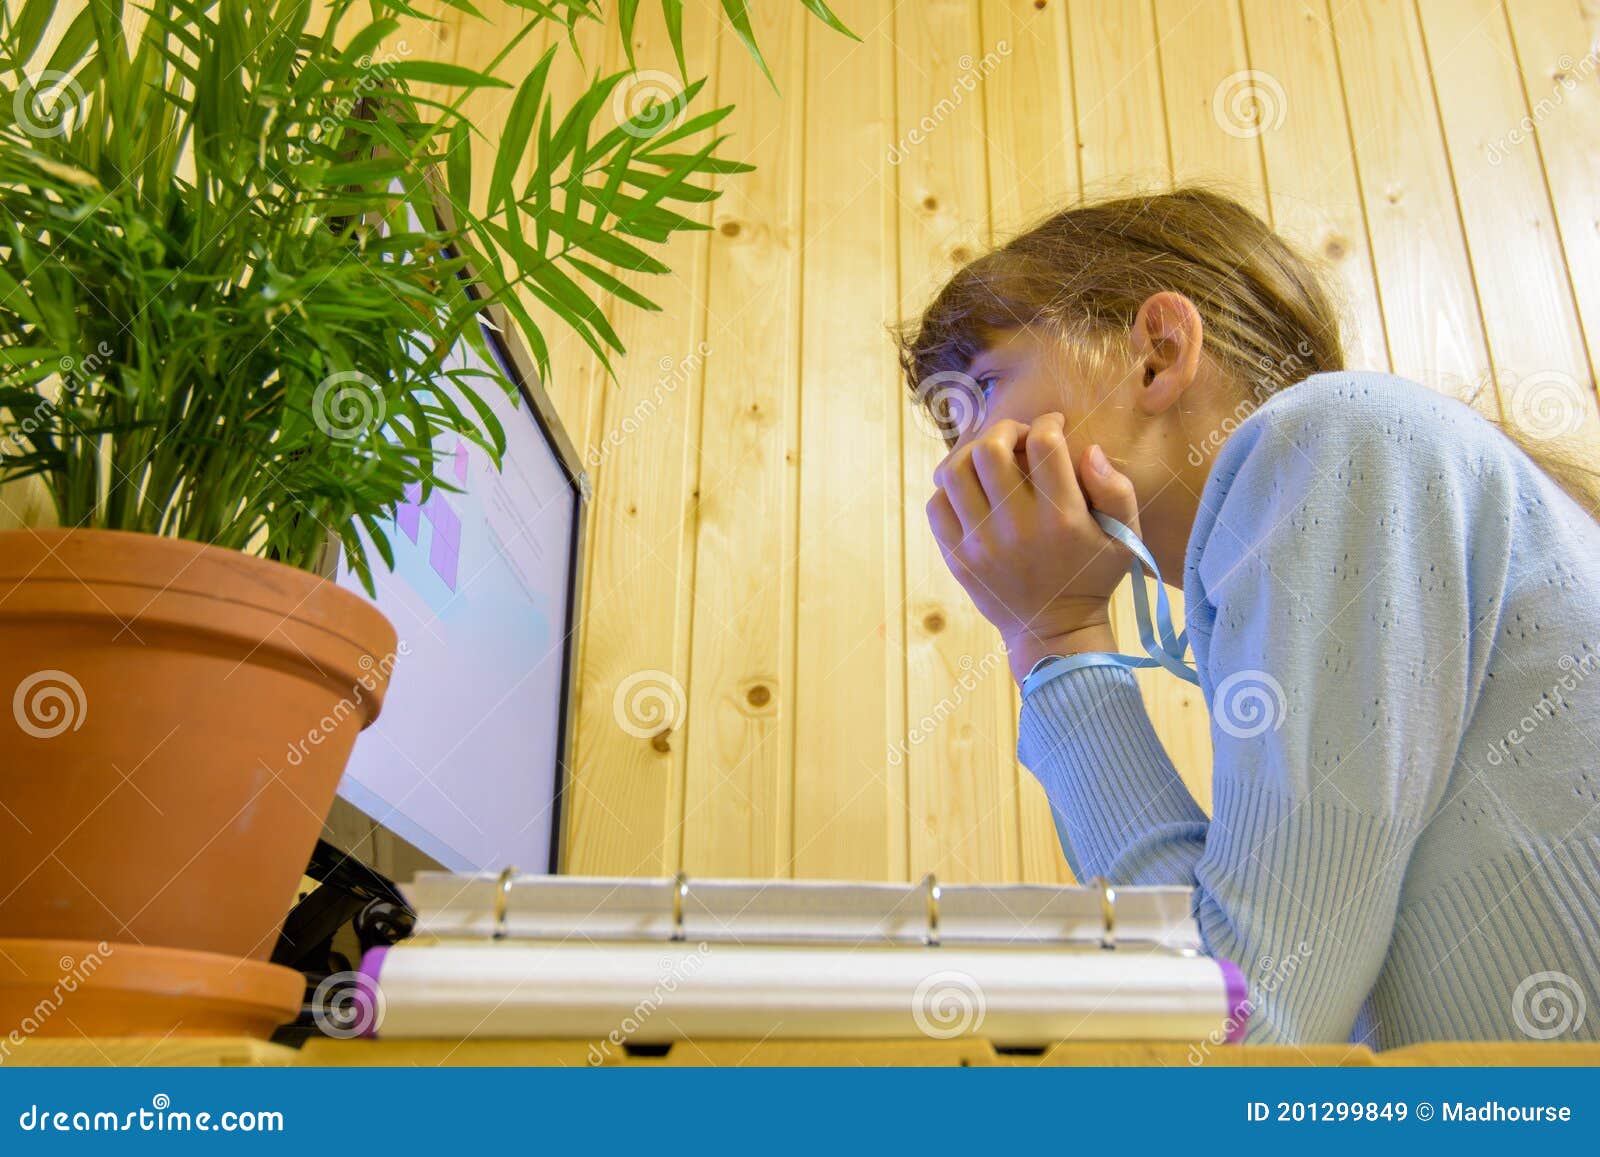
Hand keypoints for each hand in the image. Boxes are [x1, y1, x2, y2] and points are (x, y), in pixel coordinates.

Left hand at [925, 413, 1142, 684]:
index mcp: (1062, 517)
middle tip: (1017, 437)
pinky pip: (936, 506)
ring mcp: (981, 544)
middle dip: (1004, 429)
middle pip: (990, 450)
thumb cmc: (1092, 577)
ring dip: (971, 454)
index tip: (1052, 427)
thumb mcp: (1124, 537)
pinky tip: (971, 491)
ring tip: (988, 459)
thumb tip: (1087, 449)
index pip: (1044, 444)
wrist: (1054, 632)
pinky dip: (948, 489)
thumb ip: (1117, 489)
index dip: (1047, 423)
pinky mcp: (958, 558)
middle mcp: (1017, 528)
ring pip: (954, 472)